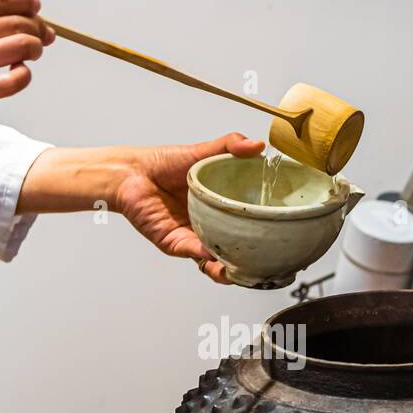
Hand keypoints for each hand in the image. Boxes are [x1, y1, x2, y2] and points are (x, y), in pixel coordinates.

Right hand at [0, 0, 55, 131]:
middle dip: (38, 26)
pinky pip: (13, 82)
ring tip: (32, 52)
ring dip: (35, 48)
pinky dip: (24, 75)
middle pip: (19, 22)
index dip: (27, 2)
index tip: (34, 7)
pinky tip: (19, 72)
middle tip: (42, 34)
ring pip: (22, 47)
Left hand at [113, 132, 264, 282]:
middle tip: (269, 257)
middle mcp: (209, 225)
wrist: (131, 173)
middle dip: (253, 258)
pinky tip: (215, 253)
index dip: (264, 229)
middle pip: (236, 248)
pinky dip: (206, 257)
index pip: (248, 222)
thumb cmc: (163, 163)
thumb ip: (229, 147)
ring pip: (217, 260)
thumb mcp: (202, 152)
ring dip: (231, 267)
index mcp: (220, 206)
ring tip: (245, 266)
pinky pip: (195, 255)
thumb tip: (258, 144)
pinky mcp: (176, 244)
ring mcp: (193, 237)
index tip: (282, 231)